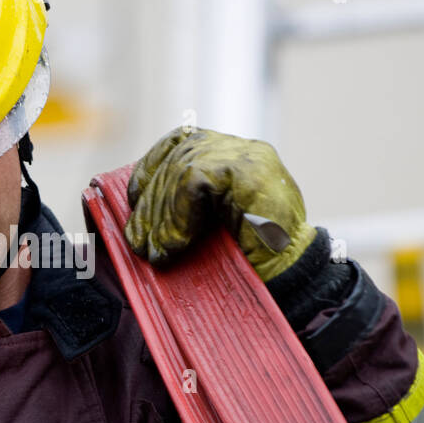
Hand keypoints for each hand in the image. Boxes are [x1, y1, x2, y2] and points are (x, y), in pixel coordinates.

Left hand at [125, 125, 315, 281]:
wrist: (290, 281)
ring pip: (183, 168)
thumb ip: (182, 207)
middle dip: (152, 202)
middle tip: (138, 241)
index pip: (181, 142)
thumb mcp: (206, 225)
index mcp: (231, 156)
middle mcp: (242, 150)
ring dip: (162, 214)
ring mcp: (250, 158)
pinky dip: (178, 214)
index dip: (150, 169)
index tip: (133, 201)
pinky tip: (175, 244)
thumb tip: (136, 214)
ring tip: (156, 250)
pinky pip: (195, 180)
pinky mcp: (251, 172)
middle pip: (179, 156)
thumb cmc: (248, 260)